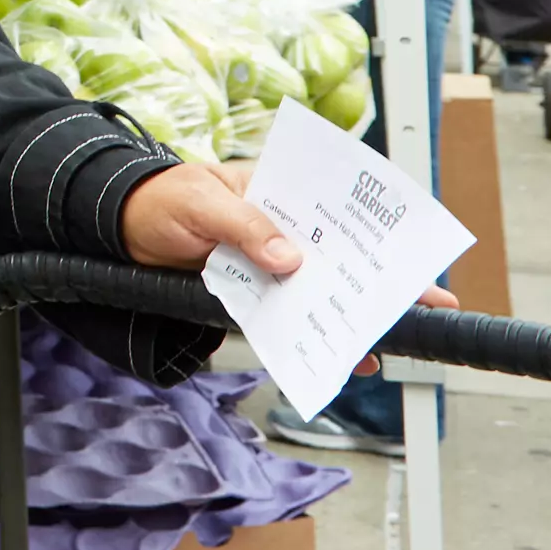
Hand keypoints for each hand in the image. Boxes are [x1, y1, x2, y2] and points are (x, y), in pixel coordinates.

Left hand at [119, 161, 457, 372]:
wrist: (116, 227)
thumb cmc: (162, 198)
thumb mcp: (203, 203)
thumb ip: (247, 228)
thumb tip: (291, 260)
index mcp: (279, 194)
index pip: (339, 210)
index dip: (379, 231)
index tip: (415, 253)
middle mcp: (281, 231)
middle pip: (341, 258)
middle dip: (384, 283)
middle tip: (435, 305)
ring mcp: (268, 265)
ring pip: (320, 293)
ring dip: (352, 316)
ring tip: (390, 342)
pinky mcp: (248, 295)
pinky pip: (286, 317)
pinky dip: (309, 335)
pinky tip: (337, 355)